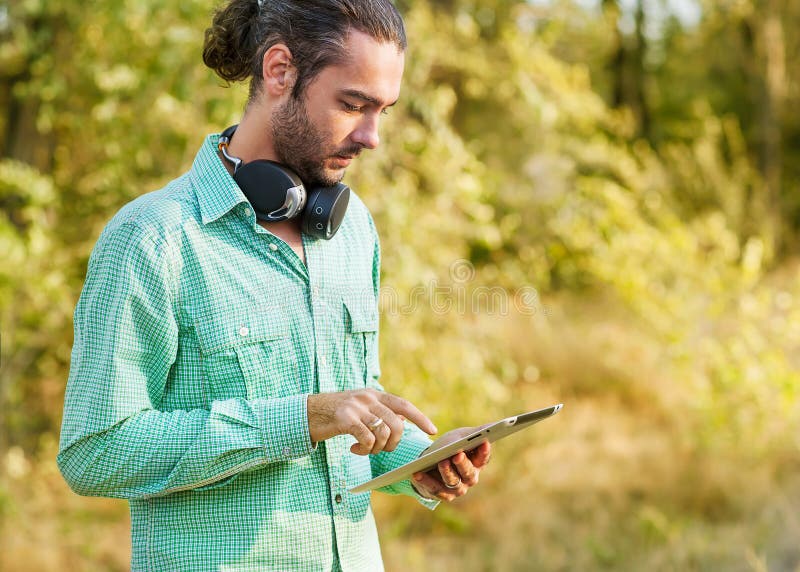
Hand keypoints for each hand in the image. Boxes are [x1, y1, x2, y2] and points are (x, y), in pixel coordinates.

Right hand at [307, 388, 436, 454]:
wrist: (307, 413)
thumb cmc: (336, 415)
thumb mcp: (361, 408)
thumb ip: (381, 412)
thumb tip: (404, 419)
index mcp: (374, 395)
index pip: (404, 405)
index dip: (420, 418)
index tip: (432, 431)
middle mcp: (368, 398)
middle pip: (396, 425)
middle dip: (393, 443)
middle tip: (381, 449)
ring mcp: (356, 407)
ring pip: (383, 433)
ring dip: (377, 449)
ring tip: (364, 449)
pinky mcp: (344, 419)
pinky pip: (366, 439)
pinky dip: (364, 450)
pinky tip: (353, 449)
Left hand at [411, 427, 491, 501]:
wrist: (431, 462)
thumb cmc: (450, 447)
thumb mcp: (461, 436)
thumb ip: (475, 433)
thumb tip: (493, 425)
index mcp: (477, 463)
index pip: (483, 458)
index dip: (484, 452)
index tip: (484, 442)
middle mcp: (470, 478)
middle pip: (469, 472)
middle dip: (463, 464)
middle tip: (457, 455)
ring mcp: (457, 488)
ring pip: (453, 482)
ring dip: (447, 472)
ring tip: (441, 462)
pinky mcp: (441, 494)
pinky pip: (434, 488)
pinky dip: (426, 481)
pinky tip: (418, 473)